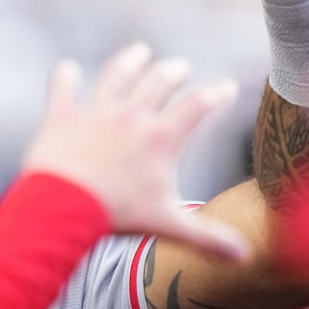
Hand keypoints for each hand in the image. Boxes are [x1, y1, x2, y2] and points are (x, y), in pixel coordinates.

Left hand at [22, 44, 247, 260]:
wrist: (64, 205)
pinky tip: (66, 68)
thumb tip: (245, 257)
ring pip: (117, 73)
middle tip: (179, 67)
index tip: (226, 87)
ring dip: (129, 60)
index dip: (216, 94)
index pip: (198, 106)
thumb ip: (206, 237)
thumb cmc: (118, 215)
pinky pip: (63, 85)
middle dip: (172, 71)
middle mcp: (131, 116)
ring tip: (139, 51)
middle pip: (159, 80)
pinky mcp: (63, 115)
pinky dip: (64, 75)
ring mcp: (96, 111)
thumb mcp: (166, 224)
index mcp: (161, 138)